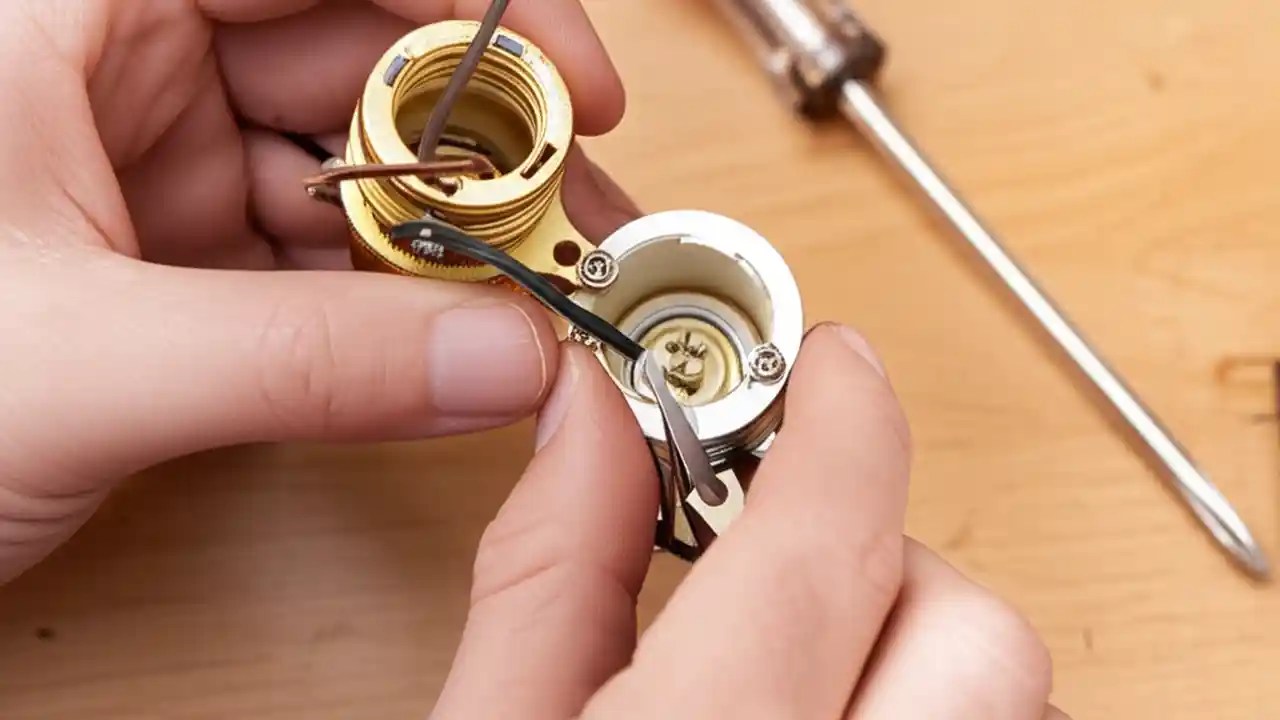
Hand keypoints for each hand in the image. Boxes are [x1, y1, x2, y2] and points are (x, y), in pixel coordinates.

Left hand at [0, 0, 637, 582]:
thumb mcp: (76, 363)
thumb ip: (305, 362)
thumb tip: (502, 359)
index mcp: (72, 15)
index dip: (469, 4)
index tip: (576, 78)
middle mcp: (116, 74)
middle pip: (353, 68)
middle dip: (478, 146)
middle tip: (572, 219)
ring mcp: (148, 175)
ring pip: (344, 180)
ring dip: (448, 242)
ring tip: (538, 293)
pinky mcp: (168, 270)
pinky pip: (314, 270)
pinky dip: (389, 310)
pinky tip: (452, 344)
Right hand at [431, 326, 1066, 719]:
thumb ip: (549, 569)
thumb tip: (591, 414)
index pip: (834, 537)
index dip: (844, 417)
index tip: (827, 360)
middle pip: (979, 633)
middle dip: (889, 560)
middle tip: (783, 561)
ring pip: (1005, 698)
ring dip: (918, 639)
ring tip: (802, 657)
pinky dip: (932, 707)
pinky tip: (833, 711)